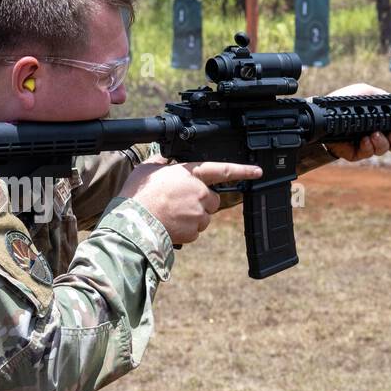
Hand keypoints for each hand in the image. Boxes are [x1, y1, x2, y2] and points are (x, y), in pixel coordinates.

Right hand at [120, 157, 262, 244]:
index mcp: (190, 174)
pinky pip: (194, 231)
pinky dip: (185, 230)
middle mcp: (199, 193)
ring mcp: (198, 214)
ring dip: (192, 217)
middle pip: (211, 199)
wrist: (133, 222)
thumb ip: (161, 162)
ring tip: (170, 215)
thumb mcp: (147, 169)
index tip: (257, 171)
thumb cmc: (138, 194)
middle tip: (178, 203)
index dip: (242, 170)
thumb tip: (165, 158)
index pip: (222, 170)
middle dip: (200, 202)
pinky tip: (169, 225)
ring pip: (203, 217)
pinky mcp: (194, 231)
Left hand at [320, 83, 390, 160]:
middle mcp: (378, 134)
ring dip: (384, 143)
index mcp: (384, 121)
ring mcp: (367, 145)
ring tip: (375, 134)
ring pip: (385, 150)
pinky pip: (368, 154)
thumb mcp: (367, 93)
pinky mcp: (355, 153)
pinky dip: (369, 147)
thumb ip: (384, 98)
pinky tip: (365, 140)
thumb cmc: (343, 101)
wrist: (322, 113)